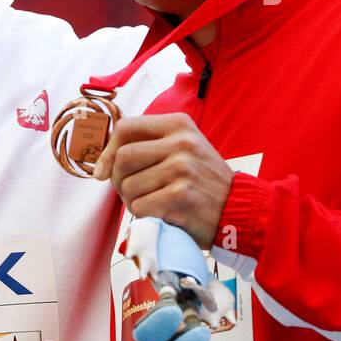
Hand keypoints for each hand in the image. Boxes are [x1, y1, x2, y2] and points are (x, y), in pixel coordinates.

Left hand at [93, 113, 232, 248]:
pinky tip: (163, 214)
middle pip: (123, 158)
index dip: (108, 151)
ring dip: (133, 201)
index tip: (103, 170)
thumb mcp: (182, 149)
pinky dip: (144, 216)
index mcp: (179, 125)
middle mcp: (182, 142)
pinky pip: (139, 207)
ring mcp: (182, 168)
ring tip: (155, 202)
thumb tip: (100, 166)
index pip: (125, 127)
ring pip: (128, 186)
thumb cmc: (202, 181)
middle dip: (118, 180)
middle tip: (132, 193)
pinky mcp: (181, 196)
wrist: (240, 209)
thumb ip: (147, 146)